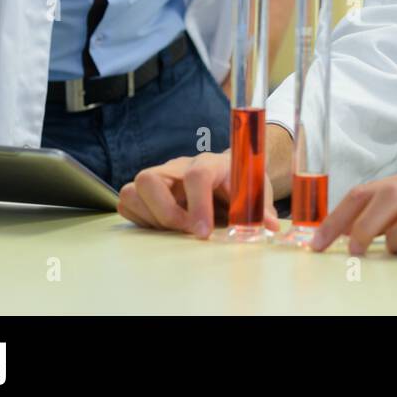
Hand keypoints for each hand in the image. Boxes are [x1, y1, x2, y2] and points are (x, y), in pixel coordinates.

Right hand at [118, 151, 279, 238]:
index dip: (198, 205)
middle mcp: (179, 166)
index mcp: (210, 162)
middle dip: (165, 213)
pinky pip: (127, 203)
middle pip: (149, 179)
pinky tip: (164, 227)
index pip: (197, 175)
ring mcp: (160, 176)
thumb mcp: (256, 193)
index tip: (203, 233)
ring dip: (151, 218)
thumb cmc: (241, 183)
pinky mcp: (146, 191)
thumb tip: (269, 226)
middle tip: (185, 231)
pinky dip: (141, 220)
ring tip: (175, 230)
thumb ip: (261, 209)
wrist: (230, 173)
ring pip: (132, 190)